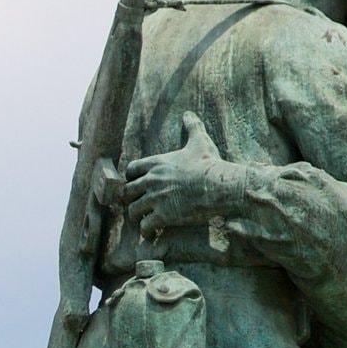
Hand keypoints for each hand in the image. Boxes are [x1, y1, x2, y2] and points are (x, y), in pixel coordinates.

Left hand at [122, 113, 267, 234]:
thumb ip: (192, 126)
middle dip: (131, 198)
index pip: (130, 170)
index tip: (138, 184)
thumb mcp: (200, 141)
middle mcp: (151, 181)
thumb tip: (189, 113)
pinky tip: (152, 234)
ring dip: (137, 216)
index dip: (132, 178)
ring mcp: (155, 199)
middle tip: (138, 204)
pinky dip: (146, 232)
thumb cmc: (209, 163)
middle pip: (127, 192)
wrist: (220, 185)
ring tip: (144, 221)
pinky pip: (145, 227)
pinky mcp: (163, 216)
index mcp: (157, 164)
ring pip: (132, 211)